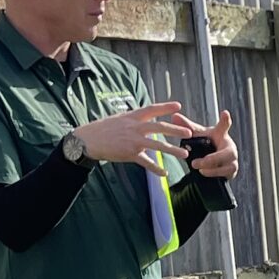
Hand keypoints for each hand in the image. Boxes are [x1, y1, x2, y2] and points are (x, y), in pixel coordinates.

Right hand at [74, 100, 192, 168]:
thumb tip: (146, 118)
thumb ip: (135, 119)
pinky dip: (156, 169)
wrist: (89, 139)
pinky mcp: (130, 154)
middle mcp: (135, 127)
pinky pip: (146, 162)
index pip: (152, 109)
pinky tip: (165, 173)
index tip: (178, 105)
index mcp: (133, 116)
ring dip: (172, 150)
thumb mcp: (120, 118)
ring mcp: (133, 141)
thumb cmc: (104, 128)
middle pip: (159, 127)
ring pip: (157, 145)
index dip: (165, 107)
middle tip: (189, 132)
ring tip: (184, 154)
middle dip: (175, 130)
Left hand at [183, 107, 237, 180]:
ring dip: (212, 170)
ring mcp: (233, 161)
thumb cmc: (207, 144)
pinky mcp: (232, 173)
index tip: (224, 113)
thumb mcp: (198, 136)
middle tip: (196, 163)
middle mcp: (230, 147)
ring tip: (200, 170)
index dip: (225, 120)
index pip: (225, 125)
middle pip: (226, 153)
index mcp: (222, 135)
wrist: (214, 162)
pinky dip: (214, 176)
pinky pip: (225, 176)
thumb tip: (174, 116)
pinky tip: (205, 175)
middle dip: (212, 159)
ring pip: (227, 167)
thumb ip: (187, 127)